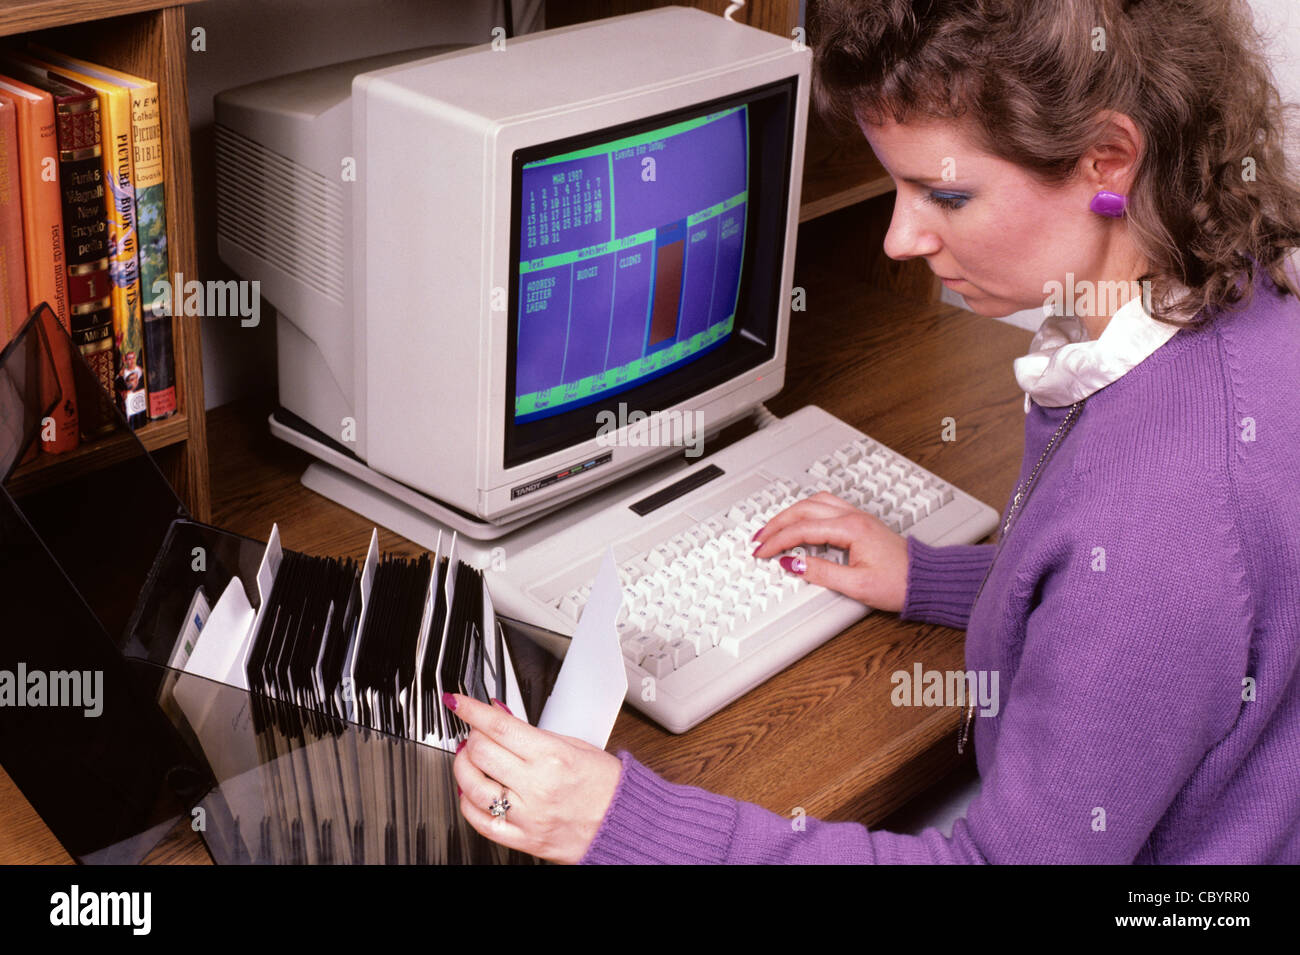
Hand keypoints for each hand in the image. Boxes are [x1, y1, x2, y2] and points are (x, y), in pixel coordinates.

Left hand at [448, 692, 621, 863]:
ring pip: (473, 787)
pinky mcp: (524, 839)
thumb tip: (500, 718)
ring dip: (464, 767)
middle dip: (471, 737)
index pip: (499, 727)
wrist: (622, 823)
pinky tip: (472, 792)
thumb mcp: (574, 745)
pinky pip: (481, 822)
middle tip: (475, 733)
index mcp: (552, 756)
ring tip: (470, 760)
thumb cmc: (605, 784)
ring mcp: (528, 815)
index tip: (459, 702)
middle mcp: (537, 786)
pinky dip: (468, 803)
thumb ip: (533, 734)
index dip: (472, 710)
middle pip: (481, 753)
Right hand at [751, 491, 909, 611]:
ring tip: (773, 528)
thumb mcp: (856, 585)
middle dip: (776, 523)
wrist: (925, 579)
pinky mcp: (860, 522)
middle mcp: (853, 516)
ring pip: (814, 502)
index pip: (801, 529)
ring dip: (790, 513)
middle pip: (803, 509)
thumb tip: (792, 564)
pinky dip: (805, 512)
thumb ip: (821, 573)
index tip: (761, 552)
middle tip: (759, 539)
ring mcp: (857, 517)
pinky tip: (800, 523)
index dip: (777, 541)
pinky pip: (825, 506)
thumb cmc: (900, 582)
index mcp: (850, 529)